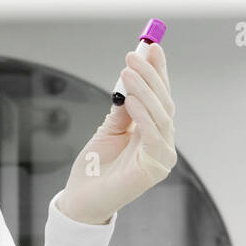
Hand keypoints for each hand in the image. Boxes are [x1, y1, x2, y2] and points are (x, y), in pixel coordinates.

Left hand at [56, 42, 176, 224]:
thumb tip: (130, 81)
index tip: (151, 46)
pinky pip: (153, 135)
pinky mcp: (155, 168)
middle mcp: (161, 142)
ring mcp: (161, 156)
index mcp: (152, 132)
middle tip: (134, 55)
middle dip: (150, 75)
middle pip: (163, 102)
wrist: (82, 199)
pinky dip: (143, 114)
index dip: (158, 71)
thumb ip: (122, 109)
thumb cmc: (94, 167)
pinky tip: (130, 99)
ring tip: (128, 72)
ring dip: (145, 90)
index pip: (160, 96)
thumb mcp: (108, 129)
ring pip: (161, 115)